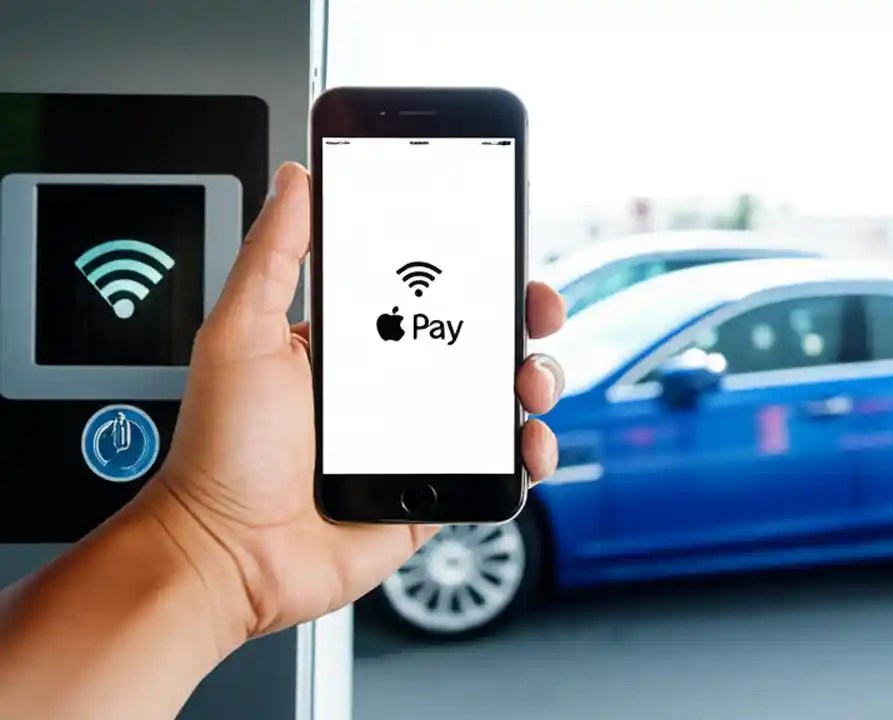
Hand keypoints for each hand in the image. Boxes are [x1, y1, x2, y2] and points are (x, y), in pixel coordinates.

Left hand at [135, 162, 565, 649]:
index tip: (503, 247)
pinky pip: (500, 468)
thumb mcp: (240, 333)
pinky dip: (530, 453)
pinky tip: (528, 444)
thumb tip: (297, 180)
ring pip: (502, 399)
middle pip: (481, 340)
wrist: (226, 554)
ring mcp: (419, 441)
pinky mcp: (435, 492)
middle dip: (523, 320)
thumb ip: (275, 255)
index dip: (475, 268)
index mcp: (353, 344)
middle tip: (536, 311)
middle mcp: (392, 388)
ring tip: (529, 384)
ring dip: (535, 381)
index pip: (429, 292)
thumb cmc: (220, 451)